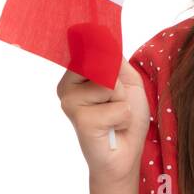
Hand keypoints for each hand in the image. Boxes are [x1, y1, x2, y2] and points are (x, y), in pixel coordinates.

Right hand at [57, 58, 150, 185]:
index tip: (112, 83)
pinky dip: (123, 119)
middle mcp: (66, 87)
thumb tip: (101, 38)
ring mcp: (70, 103)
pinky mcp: (81, 120)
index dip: (110, 62)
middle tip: (115, 104)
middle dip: (120, 85)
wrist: (125, 155)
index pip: (93, 49)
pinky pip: (117, 108)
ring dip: (122, 103)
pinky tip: (112, 129)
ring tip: (114, 117)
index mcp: (75, 75)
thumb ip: (114, 59)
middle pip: (103, 64)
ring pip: (110, 85)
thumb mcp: (126, 81)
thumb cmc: (125, 118)